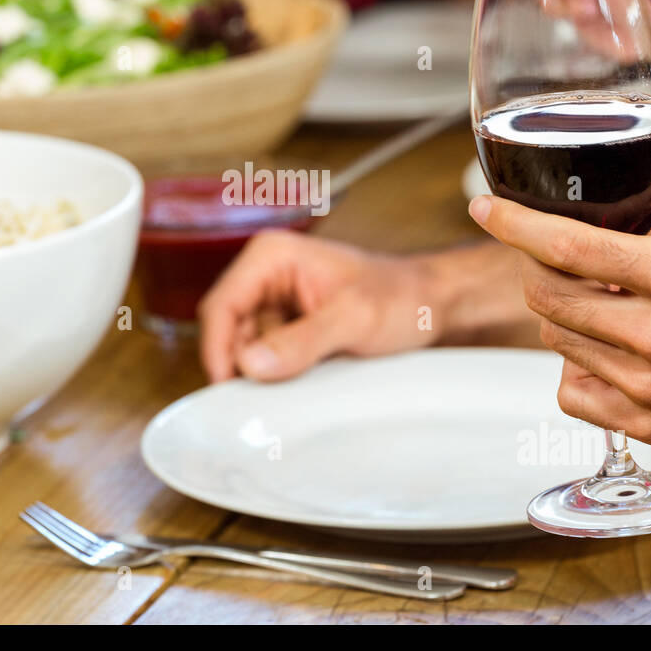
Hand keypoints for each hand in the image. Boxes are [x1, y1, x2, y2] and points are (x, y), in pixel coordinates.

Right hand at [198, 230, 534, 382]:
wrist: (432, 305)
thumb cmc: (402, 298)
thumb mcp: (354, 319)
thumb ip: (302, 341)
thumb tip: (252, 364)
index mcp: (272, 256)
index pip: (220, 307)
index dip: (218, 350)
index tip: (230, 388)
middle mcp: (266, 274)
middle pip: (228, 330)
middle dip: (245, 363)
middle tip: (269, 394)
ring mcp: (276, 300)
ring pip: (245, 348)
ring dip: (265, 370)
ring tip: (303, 378)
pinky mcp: (288, 324)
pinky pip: (267, 355)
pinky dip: (279, 372)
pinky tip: (306, 378)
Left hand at [468, 88, 650, 488]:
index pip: (566, 249)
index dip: (513, 224)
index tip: (484, 208)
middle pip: (548, 297)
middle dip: (539, 267)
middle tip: (558, 253)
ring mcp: (648, 387)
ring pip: (557, 341)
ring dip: (562, 313)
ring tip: (597, 295)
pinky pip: (574, 394)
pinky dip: (574, 368)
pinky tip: (603, 348)